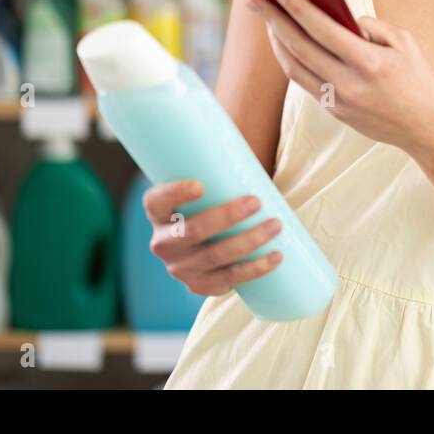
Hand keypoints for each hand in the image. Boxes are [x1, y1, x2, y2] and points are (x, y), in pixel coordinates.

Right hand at [143, 180, 283, 296]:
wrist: (209, 242)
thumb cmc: (212, 201)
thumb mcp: (206, 187)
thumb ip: (219, 172)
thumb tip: (253, 148)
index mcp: (158, 212)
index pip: (157, 201)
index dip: (175, 194)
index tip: (201, 185)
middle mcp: (163, 243)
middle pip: (192, 231)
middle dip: (226, 217)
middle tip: (256, 202)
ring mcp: (180, 268)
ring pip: (214, 256)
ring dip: (248, 241)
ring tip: (276, 225)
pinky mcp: (200, 285)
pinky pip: (228, 279)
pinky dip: (255, 269)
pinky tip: (276, 257)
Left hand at [250, 0, 433, 151]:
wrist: (426, 128)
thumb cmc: (418, 80)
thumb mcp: (404, 42)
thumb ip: (372, 26)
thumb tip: (341, 18)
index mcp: (368, 62)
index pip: (322, 29)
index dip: (297, 7)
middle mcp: (348, 83)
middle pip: (299, 47)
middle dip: (274, 21)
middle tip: (257, 2)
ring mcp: (338, 101)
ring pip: (294, 68)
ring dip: (277, 42)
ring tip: (269, 22)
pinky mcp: (334, 111)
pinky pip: (304, 81)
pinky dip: (293, 60)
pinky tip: (288, 45)